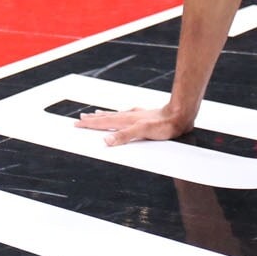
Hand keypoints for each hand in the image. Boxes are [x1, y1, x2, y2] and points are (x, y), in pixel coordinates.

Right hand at [74, 105, 192, 145]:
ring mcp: (136, 115)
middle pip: (106, 117)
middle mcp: (129, 116)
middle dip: (92, 119)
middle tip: (80, 118)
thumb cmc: (163, 126)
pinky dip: (118, 115)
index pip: (103, 123)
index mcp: (126, 120)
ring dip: (104, 116)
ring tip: (95, 114)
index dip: (90, 124)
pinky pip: (126, 115)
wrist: (179, 115)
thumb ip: (125, 136)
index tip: (77, 124)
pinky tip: (122, 115)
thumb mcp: (142, 132)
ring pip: (115, 115)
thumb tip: (106, 141)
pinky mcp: (144, 116)